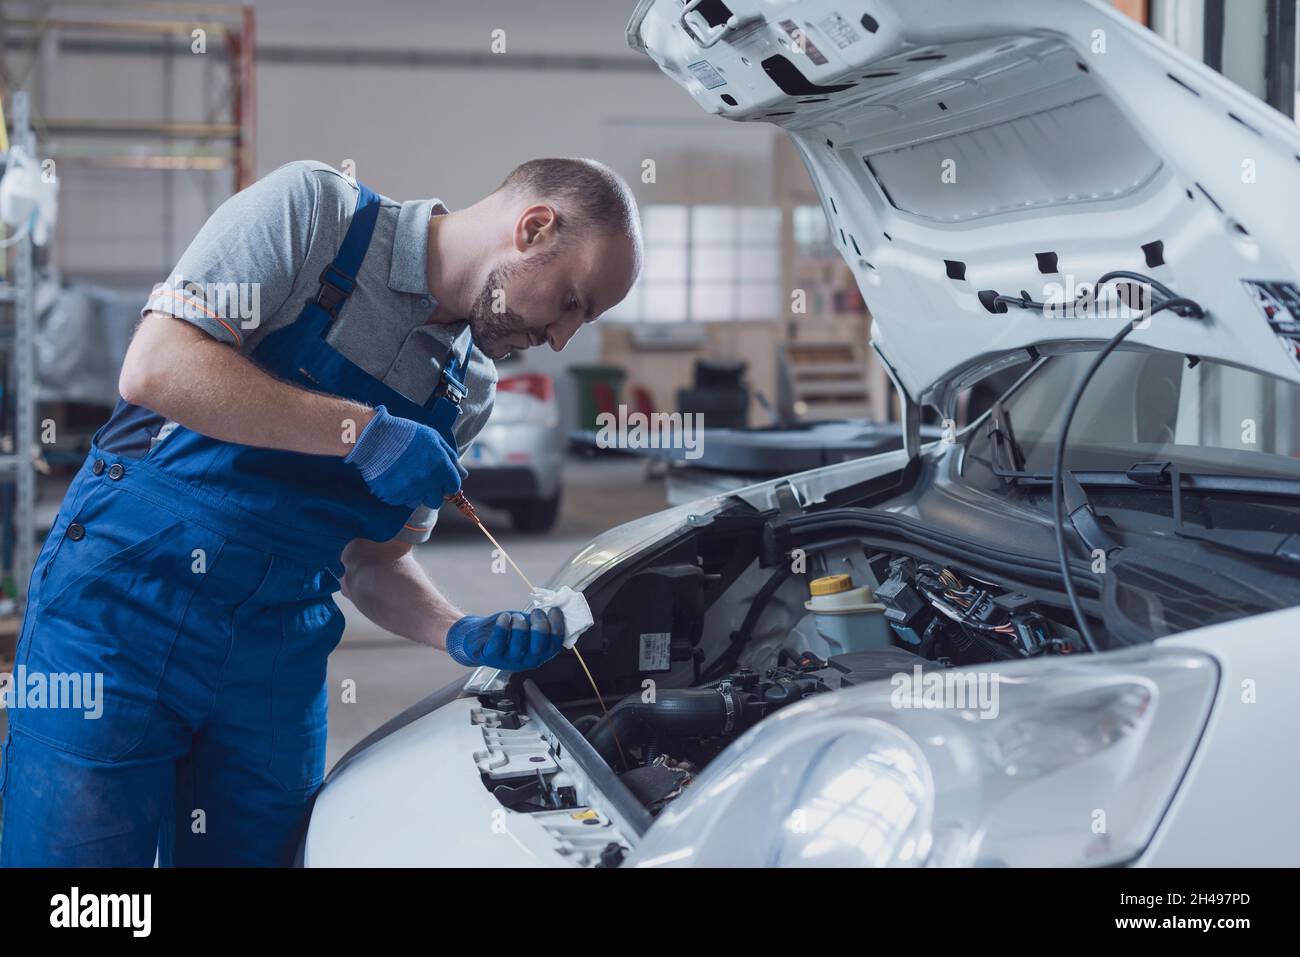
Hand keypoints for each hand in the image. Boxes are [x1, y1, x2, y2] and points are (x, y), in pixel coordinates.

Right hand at [344, 405, 465, 509]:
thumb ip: (450, 457)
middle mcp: (428, 482)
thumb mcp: (434, 438)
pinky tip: (394, 478)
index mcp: (441, 466)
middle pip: (436, 501)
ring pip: (417, 502)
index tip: (440, 479)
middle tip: (422, 480)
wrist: (375, 436)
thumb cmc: (406, 434)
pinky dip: (398, 493)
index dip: (447, 483)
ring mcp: (410, 490)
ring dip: (414, 493)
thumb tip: (463, 474)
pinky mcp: (393, 496)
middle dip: (432, 492)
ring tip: (405, 476)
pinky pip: (400, 501)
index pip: (453, 487)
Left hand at [445, 608, 565, 670]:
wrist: (480, 638)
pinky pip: (499, 641)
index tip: (554, 610)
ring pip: (519, 644)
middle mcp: (526, 661)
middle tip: (535, 612)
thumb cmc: (509, 631)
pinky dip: (503, 626)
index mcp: (540, 655)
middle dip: (540, 626)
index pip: (554, 645)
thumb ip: (541, 621)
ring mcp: (508, 660)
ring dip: (519, 624)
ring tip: (516, 616)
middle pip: (538, 648)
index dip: (557, 627)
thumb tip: (557, 604)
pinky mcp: (491, 655)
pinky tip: (504, 617)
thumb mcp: (528, 627)